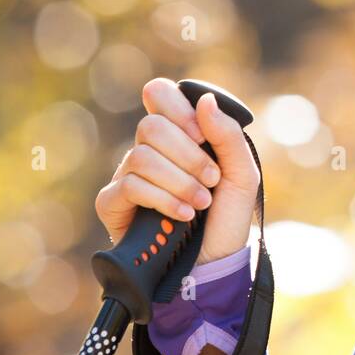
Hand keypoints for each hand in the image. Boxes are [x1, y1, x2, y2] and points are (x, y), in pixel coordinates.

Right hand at [95, 78, 260, 265]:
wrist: (215, 261)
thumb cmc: (227, 216)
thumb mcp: (241, 173)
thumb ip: (227, 135)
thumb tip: (205, 100)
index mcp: (177, 134)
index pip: (159, 93)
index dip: (179, 109)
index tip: (202, 136)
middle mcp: (148, 149)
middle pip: (151, 125)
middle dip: (189, 154)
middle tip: (212, 179)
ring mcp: (128, 175)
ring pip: (141, 156)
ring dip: (180, 181)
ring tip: (201, 203)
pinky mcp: (114, 203)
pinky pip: (130, 185)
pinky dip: (163, 199)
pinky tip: (183, 215)